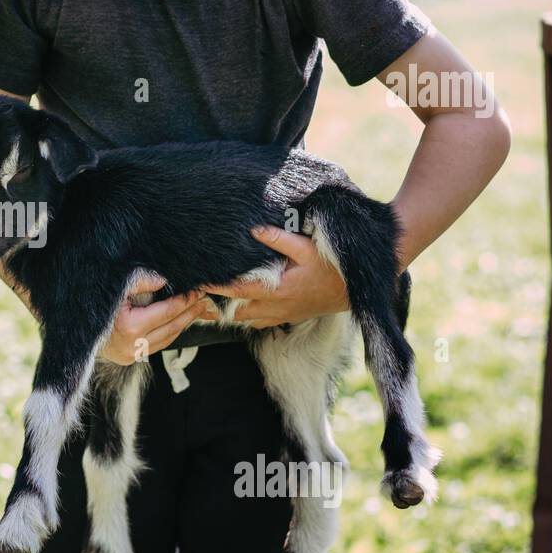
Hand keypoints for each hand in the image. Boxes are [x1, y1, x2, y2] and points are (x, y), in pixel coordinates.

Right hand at [100, 273, 215, 365]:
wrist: (72, 329)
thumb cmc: (93, 303)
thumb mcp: (114, 287)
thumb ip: (140, 281)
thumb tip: (163, 279)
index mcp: (129, 326)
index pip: (167, 312)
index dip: (185, 300)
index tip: (197, 290)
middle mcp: (132, 345)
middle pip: (172, 326)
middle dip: (190, 312)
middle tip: (204, 299)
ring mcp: (131, 355)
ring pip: (168, 339)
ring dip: (184, 323)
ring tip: (197, 309)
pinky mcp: (130, 359)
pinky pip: (158, 345)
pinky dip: (171, 332)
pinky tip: (178, 321)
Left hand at [201, 225, 349, 327]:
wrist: (354, 293)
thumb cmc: (331, 268)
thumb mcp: (307, 248)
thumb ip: (279, 239)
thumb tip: (254, 230)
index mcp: (276, 290)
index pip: (237, 289)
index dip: (216, 286)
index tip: (198, 281)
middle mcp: (275, 307)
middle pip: (236, 310)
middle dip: (216, 304)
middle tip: (197, 295)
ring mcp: (280, 315)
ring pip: (245, 319)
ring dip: (229, 312)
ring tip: (209, 303)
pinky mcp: (287, 317)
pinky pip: (258, 322)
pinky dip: (245, 317)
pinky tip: (238, 307)